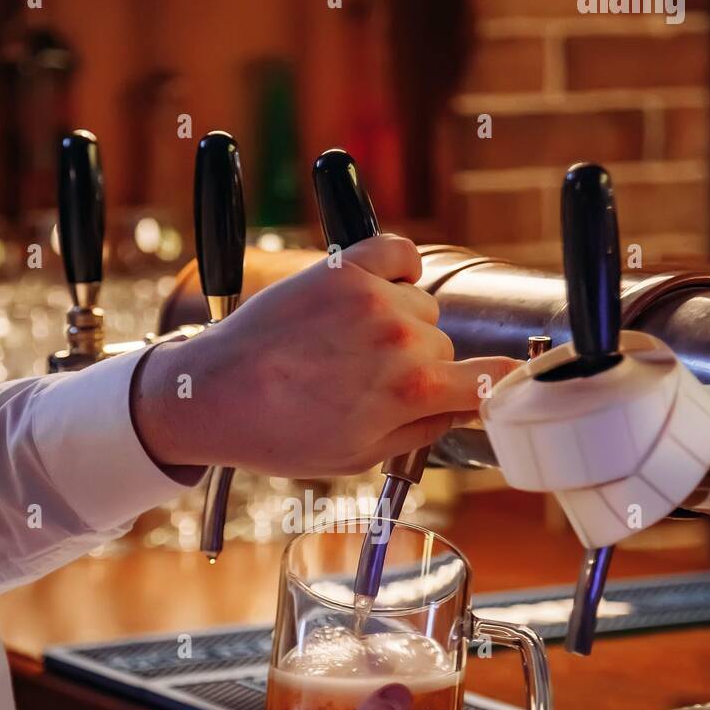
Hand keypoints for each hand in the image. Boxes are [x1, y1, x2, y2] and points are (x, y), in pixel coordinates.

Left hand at [132, 235, 516, 477]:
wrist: (214, 394)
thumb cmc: (279, 433)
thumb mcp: (359, 456)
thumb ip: (421, 431)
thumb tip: (458, 409)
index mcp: (412, 392)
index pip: (492, 379)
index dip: (494, 387)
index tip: (488, 387)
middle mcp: (401, 339)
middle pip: (445, 345)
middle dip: (421, 364)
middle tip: (370, 382)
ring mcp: (373, 298)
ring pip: (420, 305)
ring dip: (399, 321)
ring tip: (349, 346)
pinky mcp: (344, 268)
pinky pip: (400, 253)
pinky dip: (396, 267)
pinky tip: (376, 288)